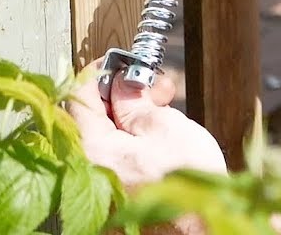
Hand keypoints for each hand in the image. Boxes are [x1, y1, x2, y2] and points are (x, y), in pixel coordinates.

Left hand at [69, 60, 226, 191]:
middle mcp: (88, 169)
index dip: (100, 73)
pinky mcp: (116, 194)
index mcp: (93, 150)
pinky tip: (159, 134)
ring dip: (134, 115)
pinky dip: (135, 139)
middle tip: (151, 86)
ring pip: (108, 135)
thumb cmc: (188, 187)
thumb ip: (136, 101)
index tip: (117, 63)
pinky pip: (117, 156)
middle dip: (124, 94)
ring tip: (165, 109)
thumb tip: (122, 83)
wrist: (201, 229)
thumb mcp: (165, 127)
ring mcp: (101, 184)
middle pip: (94, 116)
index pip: (79, 97)